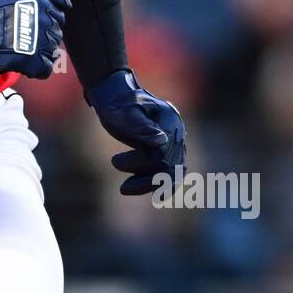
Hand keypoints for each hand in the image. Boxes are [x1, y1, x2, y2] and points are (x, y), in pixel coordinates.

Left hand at [87, 69, 185, 194]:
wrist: (116, 97)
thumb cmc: (116, 104)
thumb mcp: (122, 113)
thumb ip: (140, 127)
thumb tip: (161, 142)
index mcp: (169, 120)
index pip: (162, 152)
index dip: (141, 163)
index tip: (115, 161)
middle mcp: (177, 131)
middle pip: (169, 165)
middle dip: (144, 178)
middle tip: (121, 184)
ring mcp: (175, 140)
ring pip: (173, 172)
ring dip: (151, 185)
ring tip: (125, 189)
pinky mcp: (169, 149)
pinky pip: (173, 172)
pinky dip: (164, 185)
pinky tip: (156, 195)